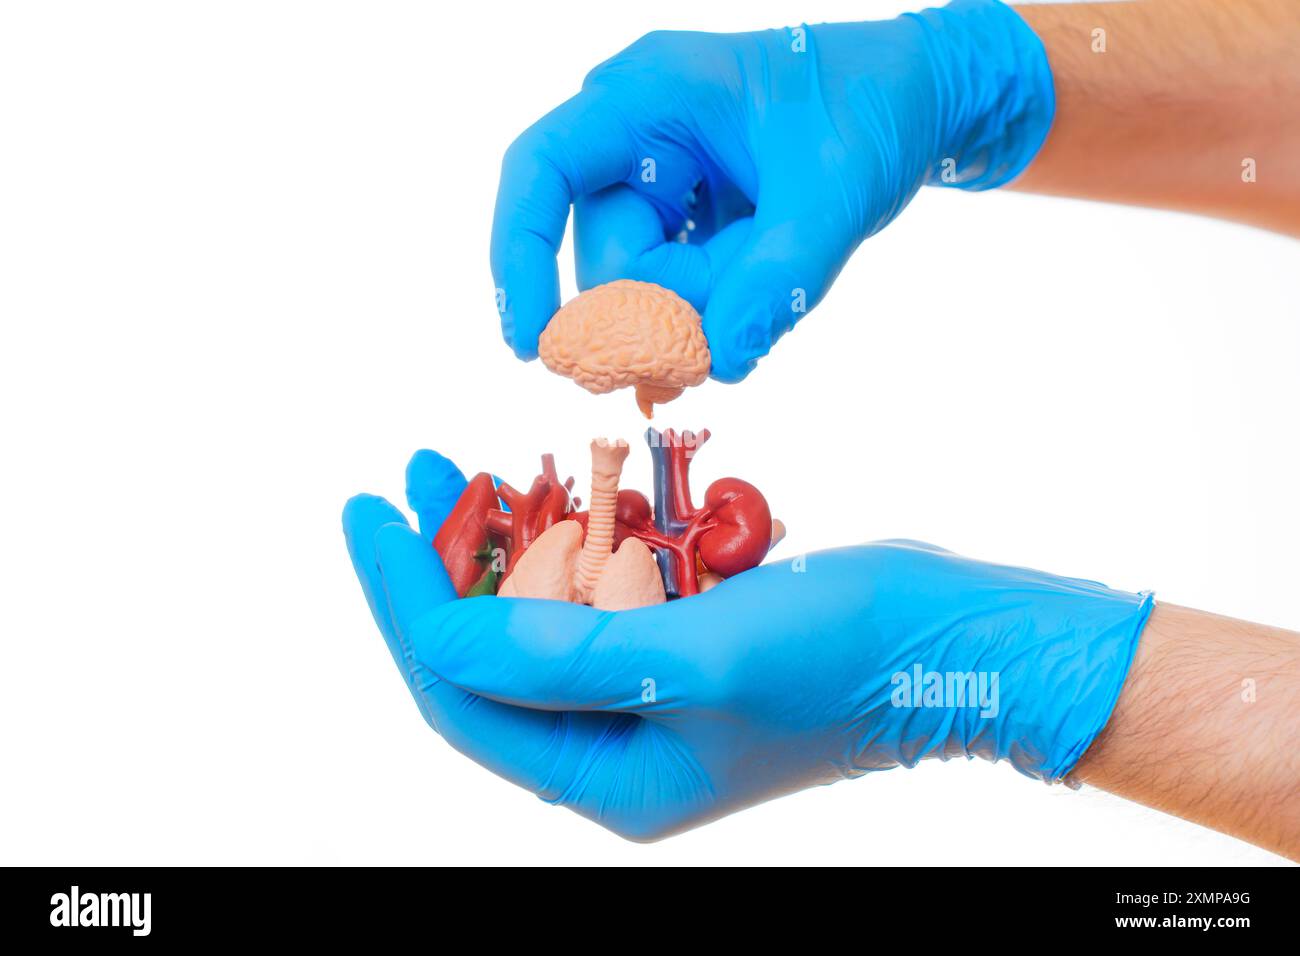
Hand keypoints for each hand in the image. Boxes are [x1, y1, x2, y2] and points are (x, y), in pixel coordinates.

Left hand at [344, 449, 1151, 840]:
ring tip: (454, 469)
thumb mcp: (700, 654)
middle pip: (486, 660)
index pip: (464, 693)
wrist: (955, 638)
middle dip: (440, 570)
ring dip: (494, 545)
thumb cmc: (847, 656)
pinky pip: (591, 595)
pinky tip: (543, 486)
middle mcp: (616, 745)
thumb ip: (564, 658)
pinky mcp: (677, 646)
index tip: (369, 514)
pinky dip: (562, 540)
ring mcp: (646, 696)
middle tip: (406, 481)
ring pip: (534, 620)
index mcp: (609, 776)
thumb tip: (443, 639)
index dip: (406, 604)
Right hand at [490, 0, 1053, 380]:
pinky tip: (758, 276)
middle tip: (738, 319)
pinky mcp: (681, 212)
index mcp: (651, 95)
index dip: (521, 257)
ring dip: (703, 304)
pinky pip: (672, 282)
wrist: (917, 98)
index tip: (532, 342)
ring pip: (642, 280)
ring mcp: (657, 175)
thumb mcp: (833, 198)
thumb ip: (775, 283)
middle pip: (606, 252)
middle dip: (666, 306)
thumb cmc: (873, 114)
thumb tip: (714, 363)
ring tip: (773, 266)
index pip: (543, 171)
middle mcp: (637, 131)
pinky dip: (713, 302)